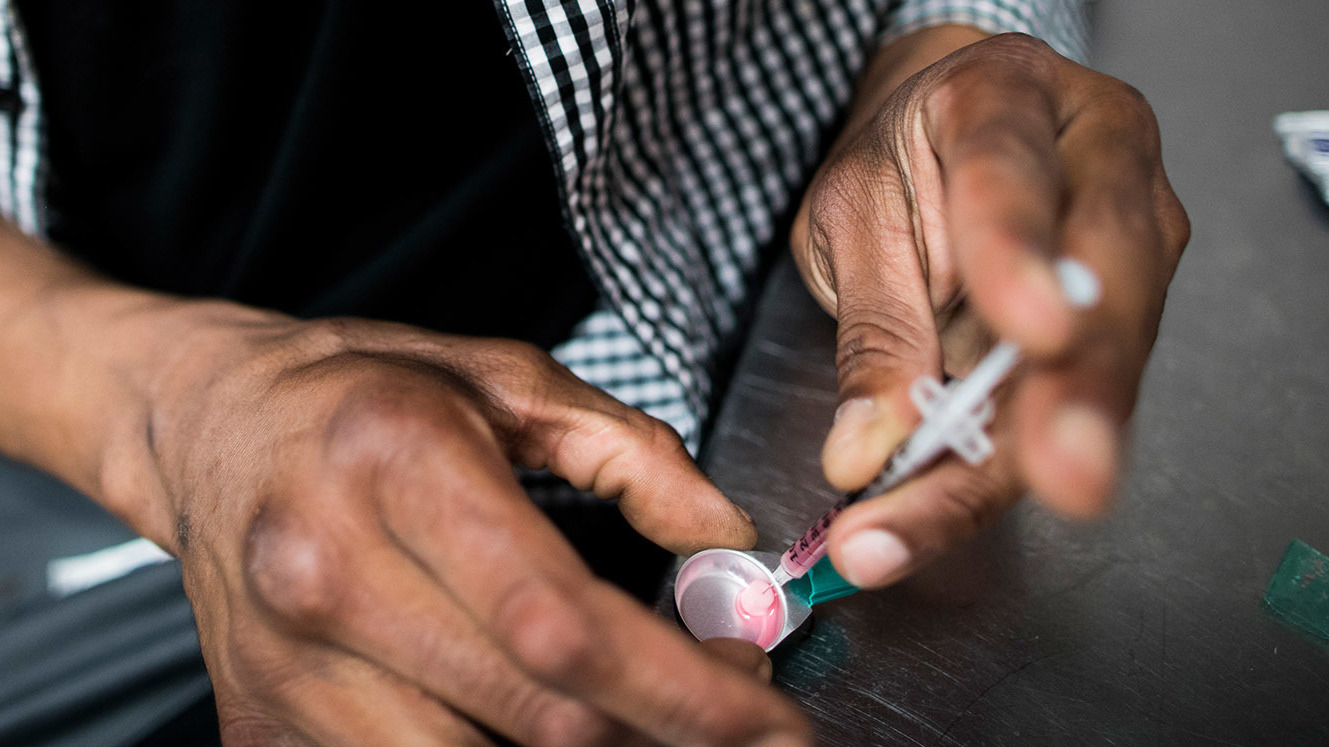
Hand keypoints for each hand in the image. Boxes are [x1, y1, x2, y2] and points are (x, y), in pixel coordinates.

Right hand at [138, 313, 809, 744]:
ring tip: (642, 718)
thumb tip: (724, 536)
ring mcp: (287, 665)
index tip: (767, 712)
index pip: (565, 621)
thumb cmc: (359, 393)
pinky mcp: (262, 724)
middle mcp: (329, 574)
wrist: (208, 424)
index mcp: (399, 463)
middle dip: (668, 734)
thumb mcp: (505, 377)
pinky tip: (547, 725)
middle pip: (540, 719)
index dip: (687, 688)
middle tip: (733, 718)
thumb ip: (630, 454)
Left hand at [789, 30, 1189, 587]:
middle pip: (1106, 284)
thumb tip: (866, 449)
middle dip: (1078, 392)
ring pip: (1098, 366)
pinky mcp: (1117, 328)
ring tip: (927, 528)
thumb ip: (873, 324)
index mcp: (1007, 101)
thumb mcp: (853, 215)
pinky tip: (929, 520)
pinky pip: (1060, 408)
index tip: (1029, 330)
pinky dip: (992, 475)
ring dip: (1028, 462)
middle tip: (1060, 477)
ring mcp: (1128, 250)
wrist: (945, 144)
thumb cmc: (902, 162)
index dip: (1020, 254)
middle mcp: (1099, 168)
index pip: (1012, 174)